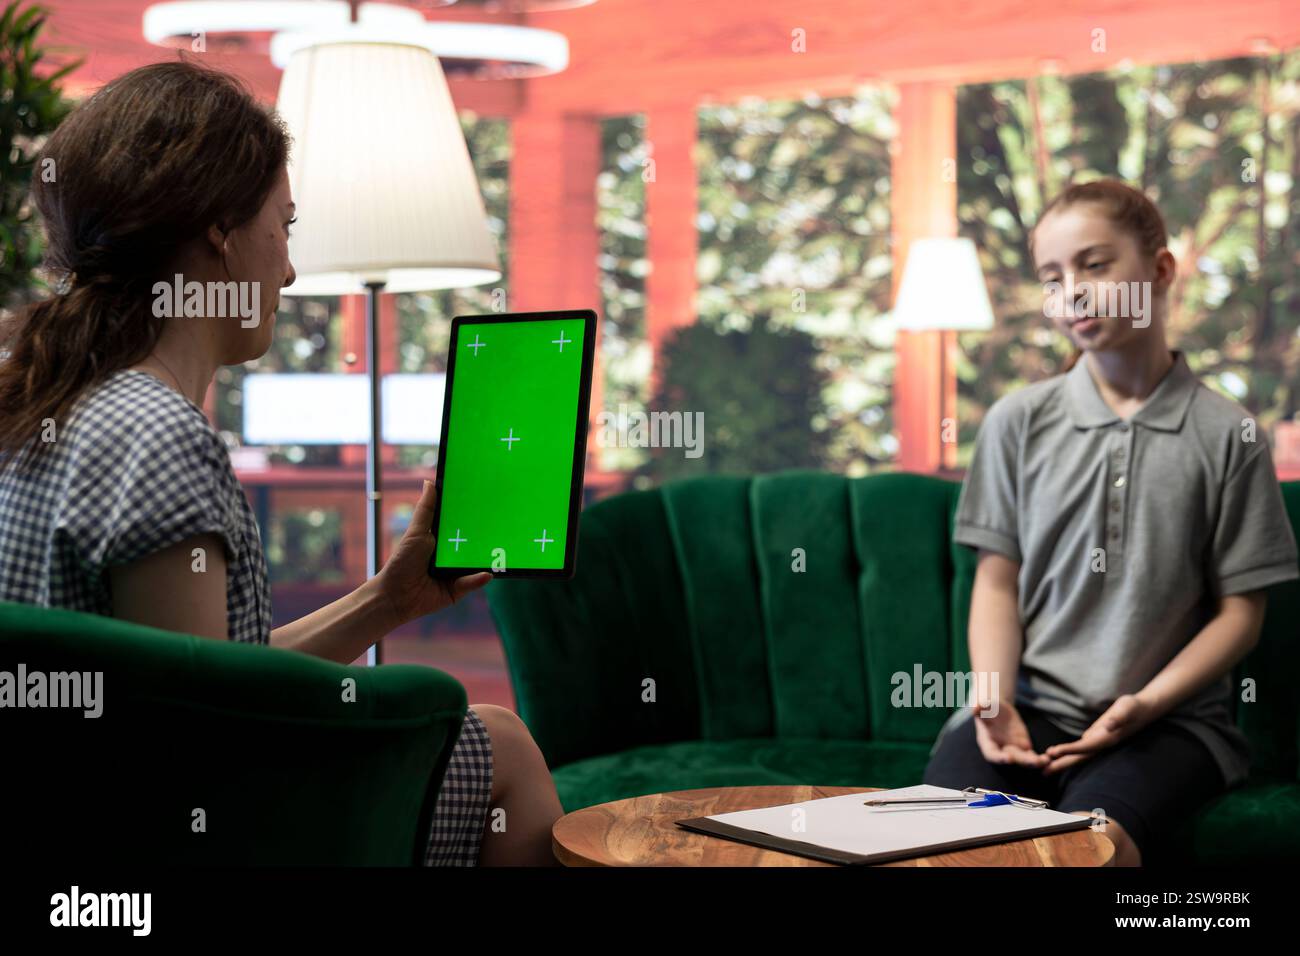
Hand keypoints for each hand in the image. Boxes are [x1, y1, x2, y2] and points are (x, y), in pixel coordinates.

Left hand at [371, 479, 492, 627]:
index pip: (462, 526)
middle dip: (485, 537)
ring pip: (476, 563)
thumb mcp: (416, 532)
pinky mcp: (459, 590)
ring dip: (486, 558)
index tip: (488, 503)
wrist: (394, 596)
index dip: (473, 516)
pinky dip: (479, 578)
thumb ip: (426, 510)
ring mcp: (457, 573)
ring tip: (500, 550)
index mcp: (442, 540)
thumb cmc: (402, 562)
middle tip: (500, 525)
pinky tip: (487, 573)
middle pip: (473, 544)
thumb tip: (430, 482)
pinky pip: (473, 582)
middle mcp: (452, 555)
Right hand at [970, 697, 1048, 769]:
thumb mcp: (983, 706)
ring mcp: (1012, 750)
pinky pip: (1032, 756)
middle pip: (1011, 758)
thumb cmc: (987, 707)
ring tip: (1045, 761)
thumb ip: (980, 707)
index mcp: (987, 742)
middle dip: (1022, 761)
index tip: (1007, 758)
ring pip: (1023, 759)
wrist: (997, 709)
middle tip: (1034, 762)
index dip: (999, 758)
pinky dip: (1040, 759)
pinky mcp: (1023, 748)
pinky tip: (1050, 758)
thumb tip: (974, 707)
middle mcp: (1000, 749)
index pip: (991, 753)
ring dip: (1034, 762)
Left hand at [1041, 693, 1150, 775]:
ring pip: (1078, 755)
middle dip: (1061, 764)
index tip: (1053, 751)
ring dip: (1062, 761)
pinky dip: (1068, 753)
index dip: (1069, 750)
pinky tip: (1058, 756)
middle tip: (1043, 772)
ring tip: (1045, 769)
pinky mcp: (1097, 737)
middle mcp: (1102, 744)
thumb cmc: (1134, 707)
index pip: (1085, 746)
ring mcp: (1099, 742)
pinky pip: (1080, 748)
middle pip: (1079, 757)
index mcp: (1107, 739)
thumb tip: (1108, 725)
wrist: (1143, 710)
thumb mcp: (1127, 708)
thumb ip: (1118, 717)